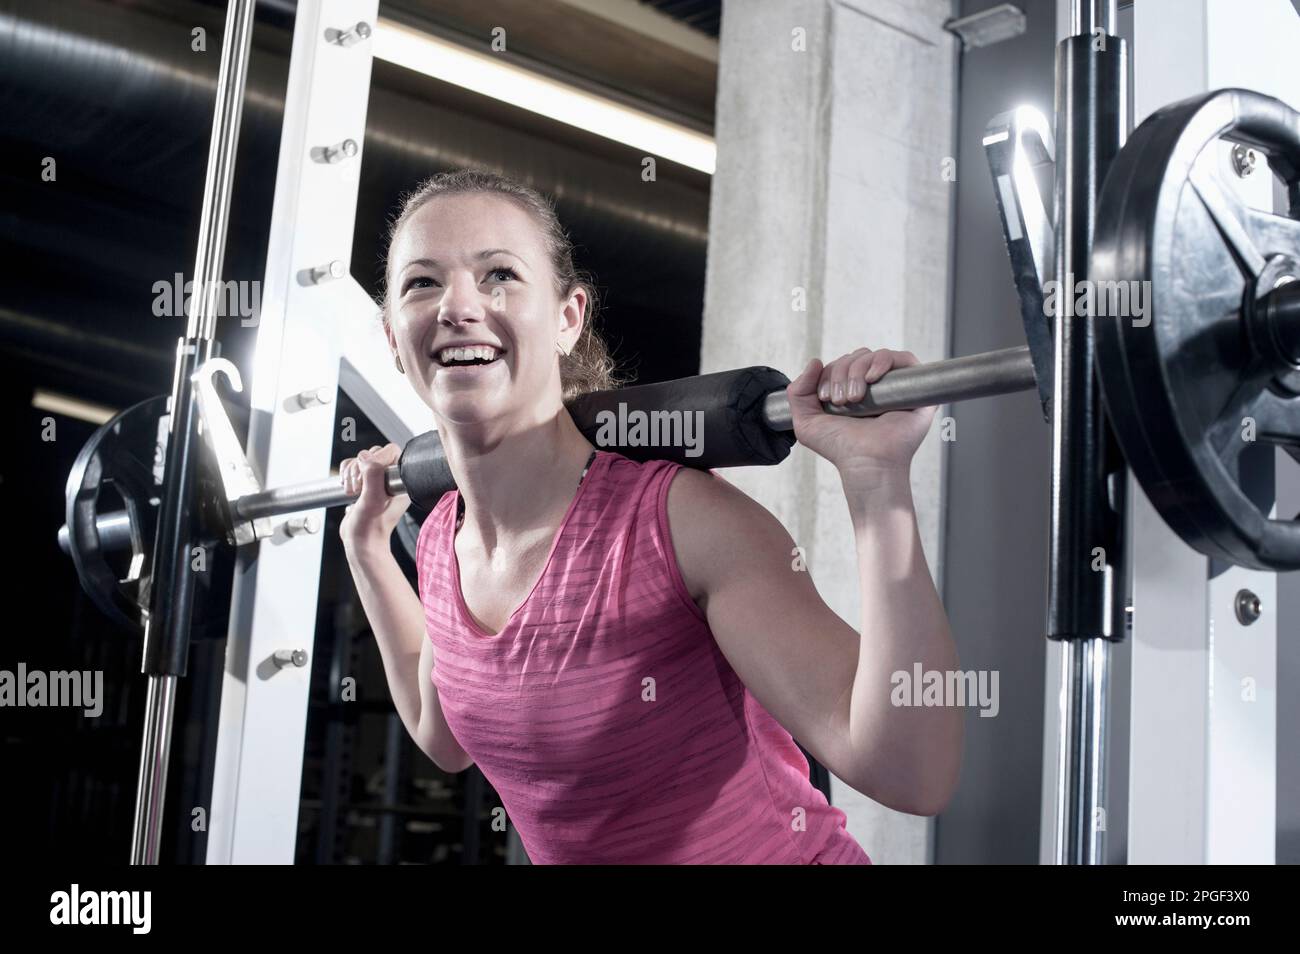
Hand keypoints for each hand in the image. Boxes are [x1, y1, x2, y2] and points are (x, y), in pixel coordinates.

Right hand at [338, 443, 410, 550]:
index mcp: (401, 480)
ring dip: (351, 473)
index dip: (376, 459)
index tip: (367, 478)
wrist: (360, 541)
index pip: (392, 451)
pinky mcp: (361, 484)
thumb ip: (373, 474)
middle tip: (359, 487)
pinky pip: (351, 467)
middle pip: (373, 453)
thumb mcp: (374, 499)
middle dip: (359, 468)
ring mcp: (375, 481)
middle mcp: (390, 479)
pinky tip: (347, 489)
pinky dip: (345, 475)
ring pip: (359, 460)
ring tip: (353, 491)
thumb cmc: (371, 526)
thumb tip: (365, 456)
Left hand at [785, 348, 937, 477]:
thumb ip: (798, 392)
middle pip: (857, 357)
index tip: (826, 398)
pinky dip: (883, 361)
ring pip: (876, 356)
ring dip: (857, 370)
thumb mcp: (806, 422)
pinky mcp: (916, 389)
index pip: (841, 364)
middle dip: (842, 372)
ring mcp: (896, 387)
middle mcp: (876, 388)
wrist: (865, 462)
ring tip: (854, 397)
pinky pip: (903, 358)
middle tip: (840, 400)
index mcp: (853, 391)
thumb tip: (815, 361)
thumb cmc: (840, 448)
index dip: (830, 373)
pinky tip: (872, 379)